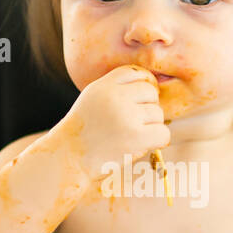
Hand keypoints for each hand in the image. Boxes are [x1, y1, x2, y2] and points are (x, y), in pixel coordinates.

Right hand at [57, 65, 170, 180]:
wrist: (69, 159)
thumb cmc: (83, 134)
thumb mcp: (92, 100)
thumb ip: (115, 90)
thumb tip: (152, 87)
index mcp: (103, 85)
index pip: (136, 72)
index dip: (144, 84)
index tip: (141, 100)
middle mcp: (115, 96)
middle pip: (151, 92)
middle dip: (148, 108)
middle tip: (135, 124)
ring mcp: (126, 115)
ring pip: (158, 114)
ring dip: (150, 127)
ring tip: (131, 138)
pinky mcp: (136, 136)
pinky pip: (163, 133)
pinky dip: (157, 142)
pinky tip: (141, 146)